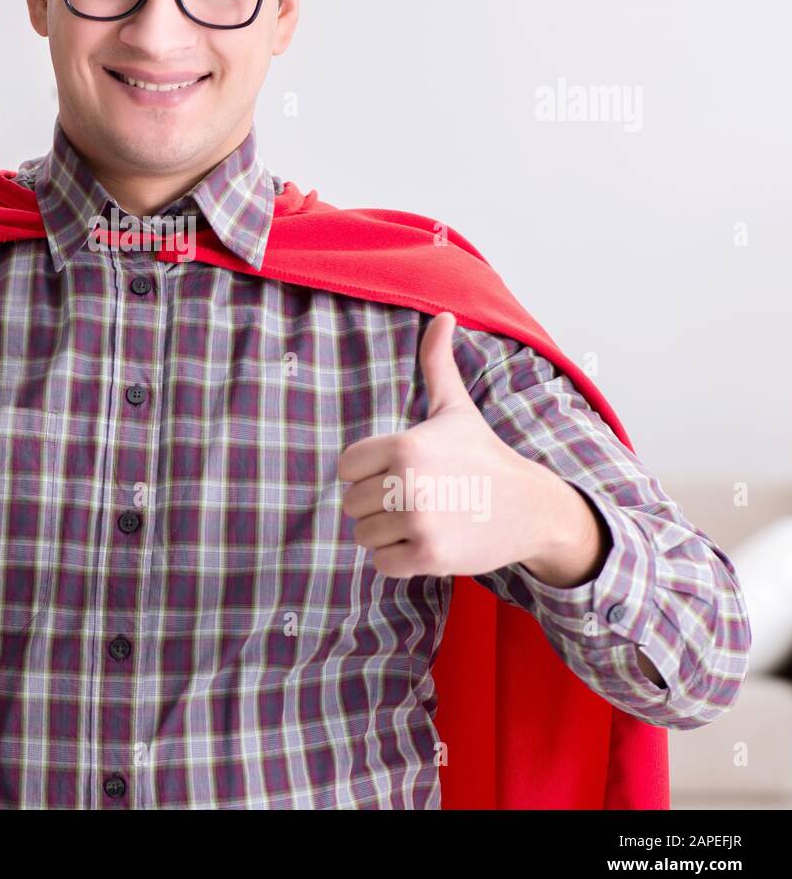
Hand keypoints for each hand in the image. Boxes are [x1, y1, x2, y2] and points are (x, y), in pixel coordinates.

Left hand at [338, 311, 597, 580]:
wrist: (532, 507)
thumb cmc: (483, 455)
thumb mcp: (455, 408)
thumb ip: (436, 362)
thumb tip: (443, 315)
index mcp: (404, 444)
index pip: (347, 467)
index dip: (368, 472)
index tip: (399, 471)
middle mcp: (407, 481)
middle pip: (352, 504)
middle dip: (378, 505)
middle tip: (418, 498)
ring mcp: (418, 521)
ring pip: (363, 535)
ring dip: (387, 533)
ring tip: (424, 518)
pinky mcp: (429, 556)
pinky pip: (382, 564)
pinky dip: (399, 559)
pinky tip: (428, 542)